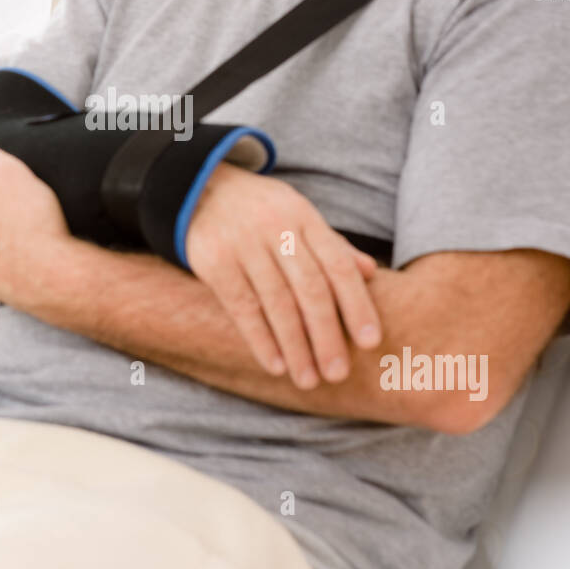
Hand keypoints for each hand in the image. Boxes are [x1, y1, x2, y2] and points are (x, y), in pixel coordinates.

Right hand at [185, 162, 382, 384]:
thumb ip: (332, 246)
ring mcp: (243, 243)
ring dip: (295, 346)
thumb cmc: (261, 212)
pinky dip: (260, 339)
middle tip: (338, 373)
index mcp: (304, 217)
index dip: (357, 304)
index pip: (338, 265)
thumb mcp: (298, 217)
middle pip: (310, 288)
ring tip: (308, 379)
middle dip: (327, 335)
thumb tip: (371, 273)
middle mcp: (276, 228)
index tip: (370, 342)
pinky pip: (241, 306)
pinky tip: (275, 365)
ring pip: (276, 302)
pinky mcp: (214, 260)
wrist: (199, 189)